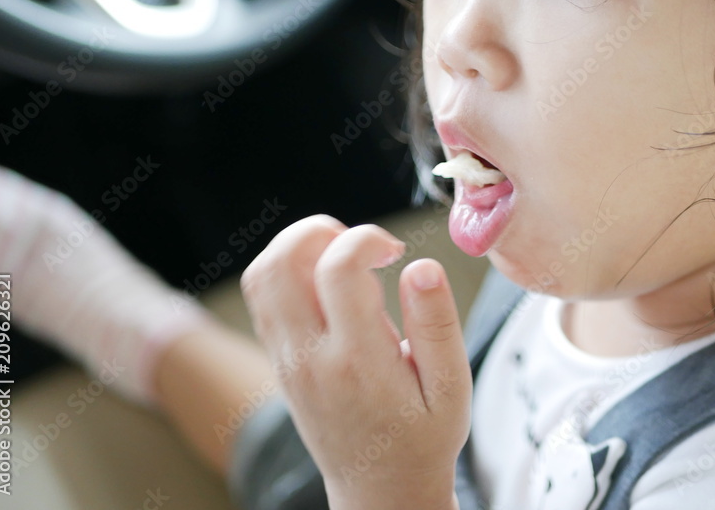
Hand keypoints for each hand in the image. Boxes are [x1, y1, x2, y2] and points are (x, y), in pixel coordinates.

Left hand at [240, 215, 469, 509]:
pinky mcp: (280, 361)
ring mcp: (288, 359)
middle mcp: (311, 357)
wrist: (379, 491)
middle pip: (281, 263)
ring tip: (342, 258)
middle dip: (320, 230)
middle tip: (360, 246)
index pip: (339, 268)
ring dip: (298, 246)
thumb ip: (438, 324)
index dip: (367, 238)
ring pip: (263, 276)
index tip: (394, 252)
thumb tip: (422, 266)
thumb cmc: (423, 438)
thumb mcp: (452, 388)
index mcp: (359, 360)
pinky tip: (328, 281)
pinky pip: (262, 298)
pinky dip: (288, 268)